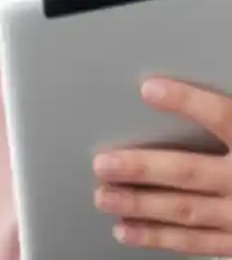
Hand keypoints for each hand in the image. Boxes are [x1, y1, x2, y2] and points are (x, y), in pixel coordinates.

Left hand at [92, 77, 231, 255]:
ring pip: (186, 211)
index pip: (225, 118)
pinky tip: (126, 231)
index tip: (149, 88)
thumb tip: (215, 79)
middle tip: (103, 164)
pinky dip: (159, 238)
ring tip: (102, 197)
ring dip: (140, 205)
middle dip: (144, 169)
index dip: (189, 102)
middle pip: (191, 172)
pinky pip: (196, 243)